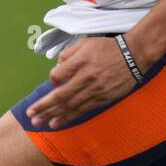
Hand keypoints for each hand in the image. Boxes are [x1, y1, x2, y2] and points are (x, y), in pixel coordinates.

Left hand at [26, 37, 140, 128]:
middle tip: (30, 115)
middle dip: (43, 106)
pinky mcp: (102, 99)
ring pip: (70, 106)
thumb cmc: (108, 48)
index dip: (52, 80)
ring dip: (53, 115)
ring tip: (40, 123)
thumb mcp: (86, 42)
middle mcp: (86, 78)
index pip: (57, 76)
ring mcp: (95, 91)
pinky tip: (59, 122)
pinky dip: (69, 117)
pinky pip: (83, 110)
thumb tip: (58, 66)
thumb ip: (69, 53)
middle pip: (60, 95)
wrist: (134, 55)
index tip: (53, 81)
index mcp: (81, 62)